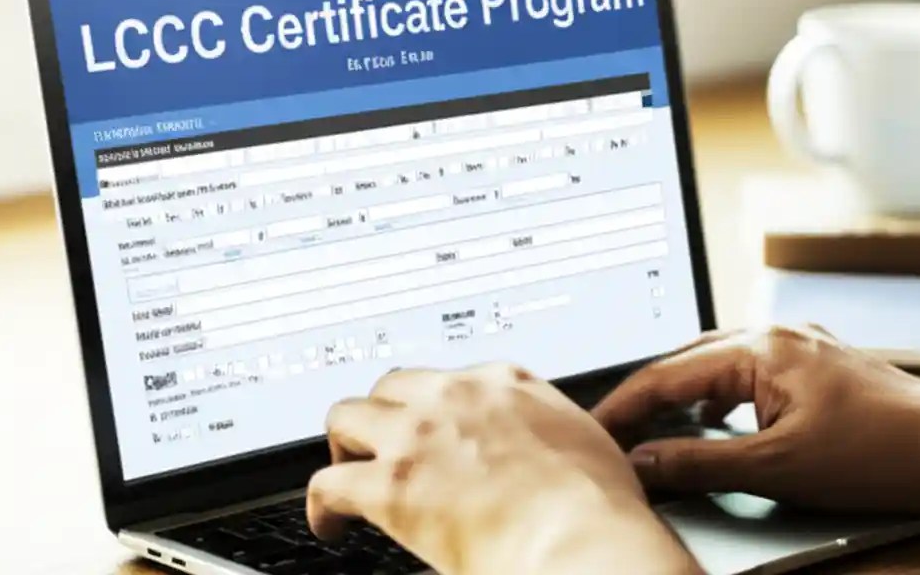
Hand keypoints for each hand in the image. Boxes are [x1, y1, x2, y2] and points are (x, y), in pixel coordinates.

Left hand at [306, 363, 701, 574]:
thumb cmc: (596, 507)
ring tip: (349, 472)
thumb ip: (553, 432)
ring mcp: (418, 435)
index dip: (434, 406)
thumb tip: (552, 452)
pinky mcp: (391, 483)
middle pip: (392, 386)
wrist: (580, 540)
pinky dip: (324, 506)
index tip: (432, 425)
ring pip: (348, 416)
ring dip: (346, 445)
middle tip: (383, 446)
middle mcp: (456, 397)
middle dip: (383, 415)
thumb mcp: (584, 442)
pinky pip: (328, 482)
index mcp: (507, 383)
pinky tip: (333, 525)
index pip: (451, 378)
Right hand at [593, 325, 919, 513]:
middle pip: (686, 361)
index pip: (668, 374)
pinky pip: (747, 373)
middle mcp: (777, 334)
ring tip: (649, 430)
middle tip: (612, 434)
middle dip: (645, 398)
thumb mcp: (777, 466)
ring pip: (716, 365)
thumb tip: (645, 461)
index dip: (624, 407)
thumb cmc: (879, 451)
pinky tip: (712, 423)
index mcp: (761, 347)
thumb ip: (702, 462)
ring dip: (680, 397)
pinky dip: (716, 398)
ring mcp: (799, 346)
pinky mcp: (816, 366)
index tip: (594, 433)